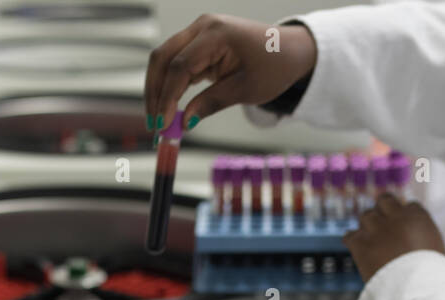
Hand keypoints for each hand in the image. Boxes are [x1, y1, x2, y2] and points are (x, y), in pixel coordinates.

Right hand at [144, 14, 317, 128]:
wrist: (290, 50)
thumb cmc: (274, 66)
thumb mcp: (245, 89)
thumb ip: (211, 103)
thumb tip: (184, 123)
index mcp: (216, 34)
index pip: (180, 66)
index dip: (167, 97)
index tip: (163, 125)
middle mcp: (203, 27)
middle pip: (162, 58)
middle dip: (154, 93)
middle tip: (154, 125)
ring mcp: (199, 33)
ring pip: (164, 60)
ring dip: (158, 90)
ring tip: (158, 121)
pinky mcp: (199, 44)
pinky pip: (175, 64)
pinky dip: (169, 86)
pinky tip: (168, 109)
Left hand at [343, 195, 444, 281]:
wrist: (414, 287)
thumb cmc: (430, 274)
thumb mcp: (437, 249)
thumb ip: (425, 238)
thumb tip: (417, 243)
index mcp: (417, 217)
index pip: (408, 205)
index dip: (404, 215)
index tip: (402, 225)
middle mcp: (396, 217)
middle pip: (384, 201)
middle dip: (383, 210)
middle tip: (382, 224)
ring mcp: (376, 229)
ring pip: (366, 215)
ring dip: (368, 226)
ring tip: (371, 240)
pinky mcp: (361, 244)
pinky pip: (349, 236)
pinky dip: (352, 241)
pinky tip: (357, 248)